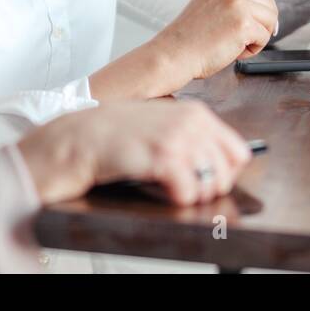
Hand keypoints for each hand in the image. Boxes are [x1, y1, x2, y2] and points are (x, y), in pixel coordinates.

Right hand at [17, 101, 251, 205]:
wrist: (73, 139)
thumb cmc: (109, 134)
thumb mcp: (155, 124)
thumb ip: (186, 134)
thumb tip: (217, 161)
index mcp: (192, 112)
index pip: (236, 151)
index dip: (222, 172)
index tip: (203, 179)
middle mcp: (189, 121)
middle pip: (228, 171)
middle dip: (209, 187)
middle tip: (181, 189)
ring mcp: (176, 137)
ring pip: (212, 182)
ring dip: (193, 194)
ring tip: (167, 189)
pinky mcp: (161, 157)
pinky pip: (189, 190)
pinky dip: (177, 198)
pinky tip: (158, 190)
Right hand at [148, 0, 278, 86]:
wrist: (174, 54)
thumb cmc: (190, 38)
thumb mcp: (209, 4)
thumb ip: (232, 0)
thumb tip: (262, 10)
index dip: (261, 9)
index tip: (255, 23)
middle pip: (269, 3)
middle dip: (263, 23)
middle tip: (245, 38)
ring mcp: (237, 3)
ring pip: (270, 20)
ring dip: (258, 36)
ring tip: (236, 44)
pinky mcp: (243, 23)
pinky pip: (264, 37)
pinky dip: (253, 49)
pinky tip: (234, 51)